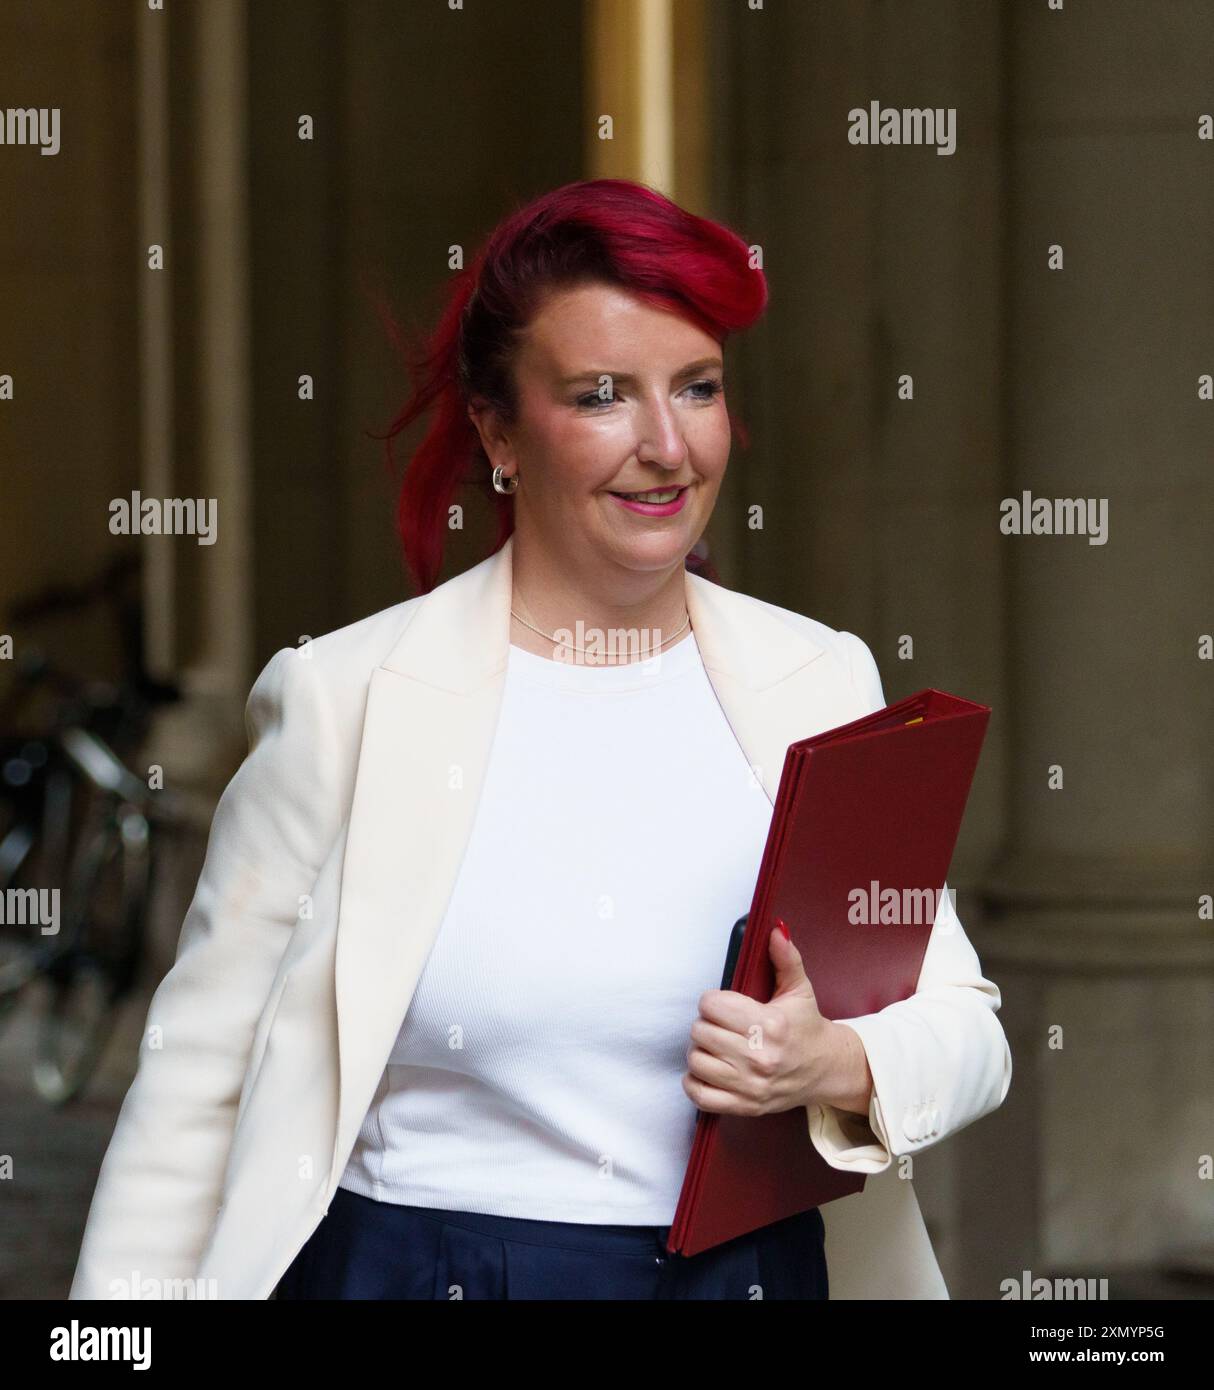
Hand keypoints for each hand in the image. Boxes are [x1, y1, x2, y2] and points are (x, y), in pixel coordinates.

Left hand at [681, 921, 873, 1117]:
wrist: (826, 1069)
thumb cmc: (807, 1027)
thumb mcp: (799, 989)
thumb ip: (785, 958)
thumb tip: (775, 930)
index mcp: (770, 1025)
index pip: (711, 1005)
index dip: (713, 1001)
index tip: (723, 1004)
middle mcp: (759, 1057)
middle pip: (700, 1032)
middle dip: (707, 1024)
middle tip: (721, 1024)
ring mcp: (752, 1085)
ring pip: (697, 1061)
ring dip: (701, 1051)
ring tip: (716, 1045)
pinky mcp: (746, 1106)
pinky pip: (701, 1096)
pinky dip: (695, 1082)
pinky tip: (708, 1068)